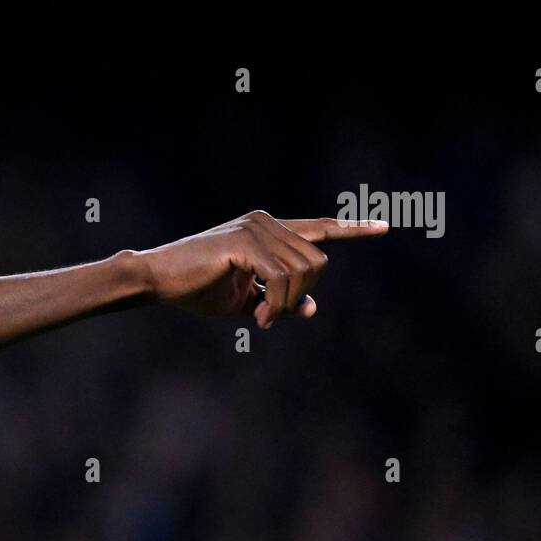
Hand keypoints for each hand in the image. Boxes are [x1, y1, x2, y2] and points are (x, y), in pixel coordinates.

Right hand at [141, 210, 387, 327]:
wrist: (156, 280)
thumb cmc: (196, 290)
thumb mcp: (246, 301)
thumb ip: (279, 301)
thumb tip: (312, 307)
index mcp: (267, 230)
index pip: (318, 228)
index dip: (352, 229)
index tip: (383, 227)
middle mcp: (265, 222)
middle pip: (317, 261)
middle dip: (301, 295)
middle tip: (270, 317)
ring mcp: (255, 229)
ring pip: (303, 272)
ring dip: (285, 306)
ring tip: (260, 319)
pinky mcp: (243, 243)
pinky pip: (281, 279)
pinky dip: (274, 306)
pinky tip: (257, 319)